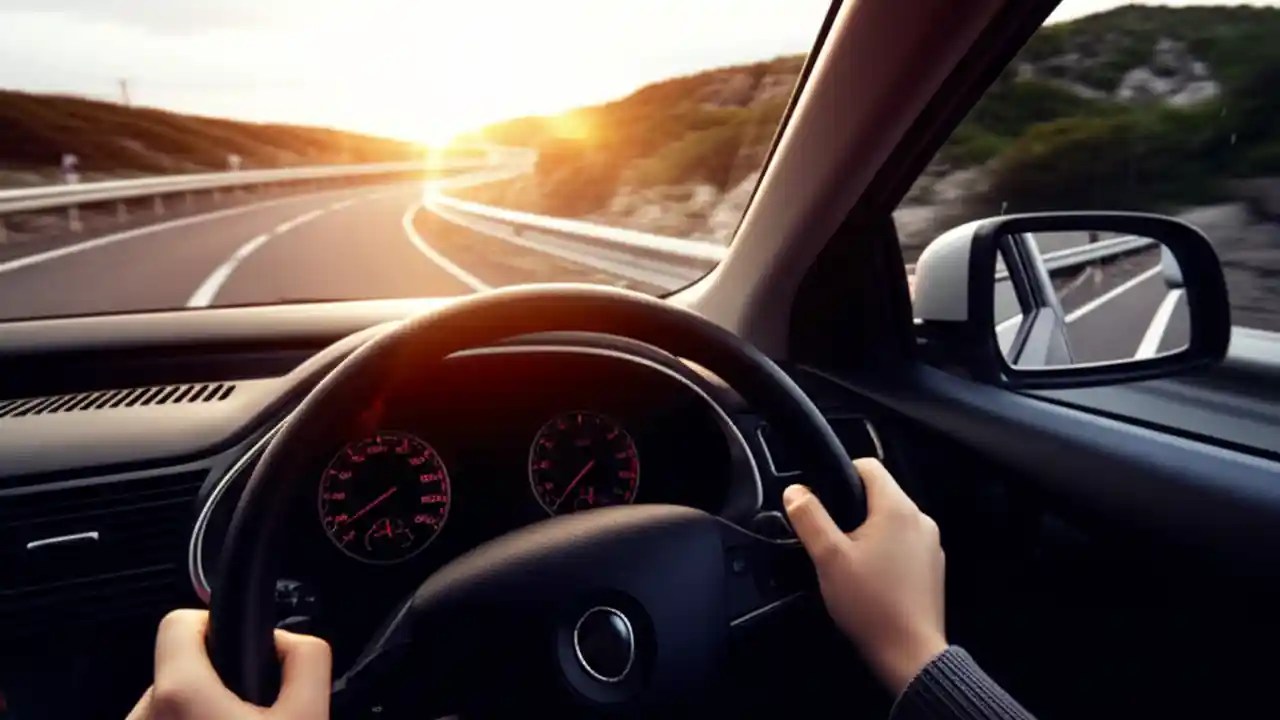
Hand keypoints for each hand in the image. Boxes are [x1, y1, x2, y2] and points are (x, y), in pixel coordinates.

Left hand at [126, 609, 330, 719]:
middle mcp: (139, 715)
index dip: (216, 626)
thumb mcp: (309, 716)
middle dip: (214, 684)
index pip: (178, 622)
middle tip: (251, 717)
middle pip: (177, 670)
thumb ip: (307, 660)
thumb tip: (290, 641)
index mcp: (179, 692)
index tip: (243, 655)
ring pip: (167, 708)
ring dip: (198, 716)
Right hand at [783, 458, 946, 694]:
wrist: (909, 654)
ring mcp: (931, 544)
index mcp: (897, 508)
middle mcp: (921, 519)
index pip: (869, 466)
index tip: (824, 501)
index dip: (841, 475)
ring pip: (892, 520)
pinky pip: (905, 543)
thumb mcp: (829, 558)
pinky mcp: (933, 567)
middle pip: (880, 493)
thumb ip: (809, 518)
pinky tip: (872, 578)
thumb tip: (795, 490)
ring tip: (850, 561)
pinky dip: (887, 551)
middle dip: (853, 509)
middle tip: (832, 538)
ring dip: (870, 531)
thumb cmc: (870, 604)